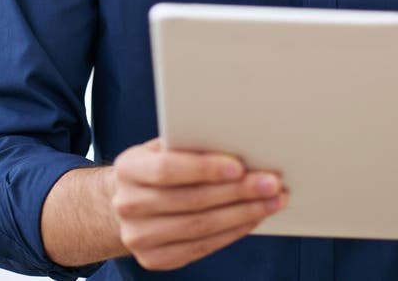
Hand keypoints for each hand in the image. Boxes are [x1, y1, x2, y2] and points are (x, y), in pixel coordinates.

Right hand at [111, 138, 287, 270]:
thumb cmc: (155, 165)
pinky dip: (233, 232)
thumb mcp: (161, 146)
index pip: (168, 169)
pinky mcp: (156, 259)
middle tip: (270, 183)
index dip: (205, 168)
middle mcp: (129, 205)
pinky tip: (253, 218)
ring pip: (201, 227)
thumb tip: (236, 137)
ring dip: (243, 214)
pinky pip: (202, 246)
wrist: (126, 202)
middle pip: (192, 200)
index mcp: (129, 169)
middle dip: (237, 192)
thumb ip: (188, 142)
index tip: (239, 165)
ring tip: (272, 201)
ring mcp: (140, 237)